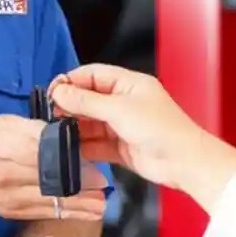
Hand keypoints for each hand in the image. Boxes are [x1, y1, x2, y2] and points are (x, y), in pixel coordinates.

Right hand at [0, 114, 108, 220]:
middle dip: (78, 181)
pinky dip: (68, 213)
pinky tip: (87, 212)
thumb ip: (31, 127)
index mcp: (0, 143)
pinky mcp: (12, 211)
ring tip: (101, 201)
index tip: (88, 156)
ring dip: (78, 202)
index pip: (39, 149)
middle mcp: (3, 173)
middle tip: (101, 180)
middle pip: (47, 177)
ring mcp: (8, 196)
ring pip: (48, 199)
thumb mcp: (2, 123)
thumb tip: (62, 132)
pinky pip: (44, 212)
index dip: (66, 155)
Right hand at [48, 65, 235, 206]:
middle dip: (70, 106)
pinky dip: (83, 147)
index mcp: (128, 84)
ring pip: (90, 123)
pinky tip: (70, 150)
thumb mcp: (119, 110)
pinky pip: (96, 144)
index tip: (53, 92)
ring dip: (74, 128)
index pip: (92, 75)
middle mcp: (125, 102)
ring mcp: (122, 125)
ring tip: (57, 134)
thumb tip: (61, 91)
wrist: (183, 161)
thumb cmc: (164, 129)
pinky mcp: (121, 147)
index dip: (71, 81)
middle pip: (89, 100)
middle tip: (51, 115)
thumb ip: (87, 102)